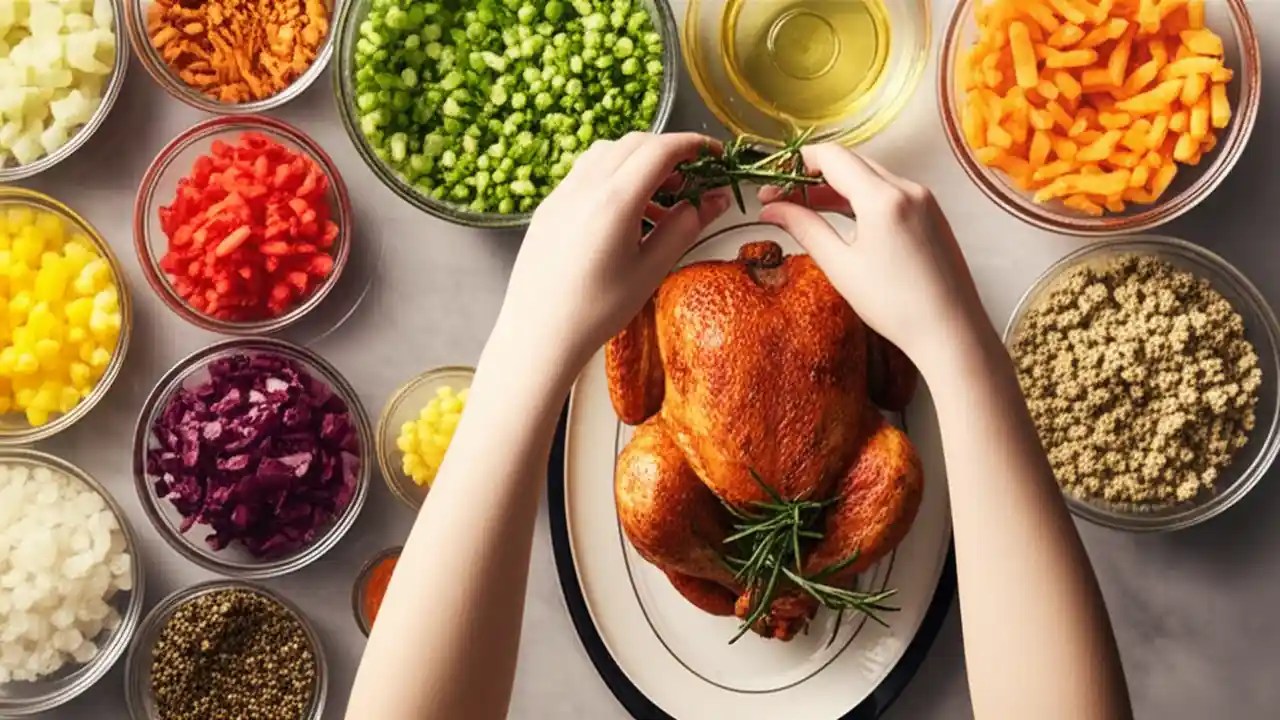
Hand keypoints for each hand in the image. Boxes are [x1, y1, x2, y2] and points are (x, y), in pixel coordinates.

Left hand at [492, 132, 729, 379]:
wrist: (538, 333)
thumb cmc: (598, 310)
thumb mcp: (651, 269)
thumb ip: (685, 226)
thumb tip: (716, 198)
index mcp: (614, 200)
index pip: (661, 150)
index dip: (693, 145)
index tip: (715, 155)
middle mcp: (584, 186)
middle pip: (634, 143)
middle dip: (668, 151)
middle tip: (691, 180)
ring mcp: (561, 193)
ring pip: (607, 153)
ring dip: (639, 162)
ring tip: (658, 200)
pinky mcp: (548, 206)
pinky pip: (586, 173)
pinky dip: (614, 176)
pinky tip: (625, 214)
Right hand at [760, 143, 988, 368]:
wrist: (951, 330)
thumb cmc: (894, 304)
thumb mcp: (841, 266)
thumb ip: (805, 228)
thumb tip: (771, 209)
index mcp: (883, 197)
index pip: (832, 156)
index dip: (796, 164)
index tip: (773, 184)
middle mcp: (907, 187)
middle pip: (851, 162)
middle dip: (813, 176)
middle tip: (783, 199)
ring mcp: (924, 198)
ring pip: (871, 176)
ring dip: (837, 187)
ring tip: (807, 210)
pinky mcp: (932, 213)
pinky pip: (890, 192)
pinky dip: (862, 198)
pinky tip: (845, 220)